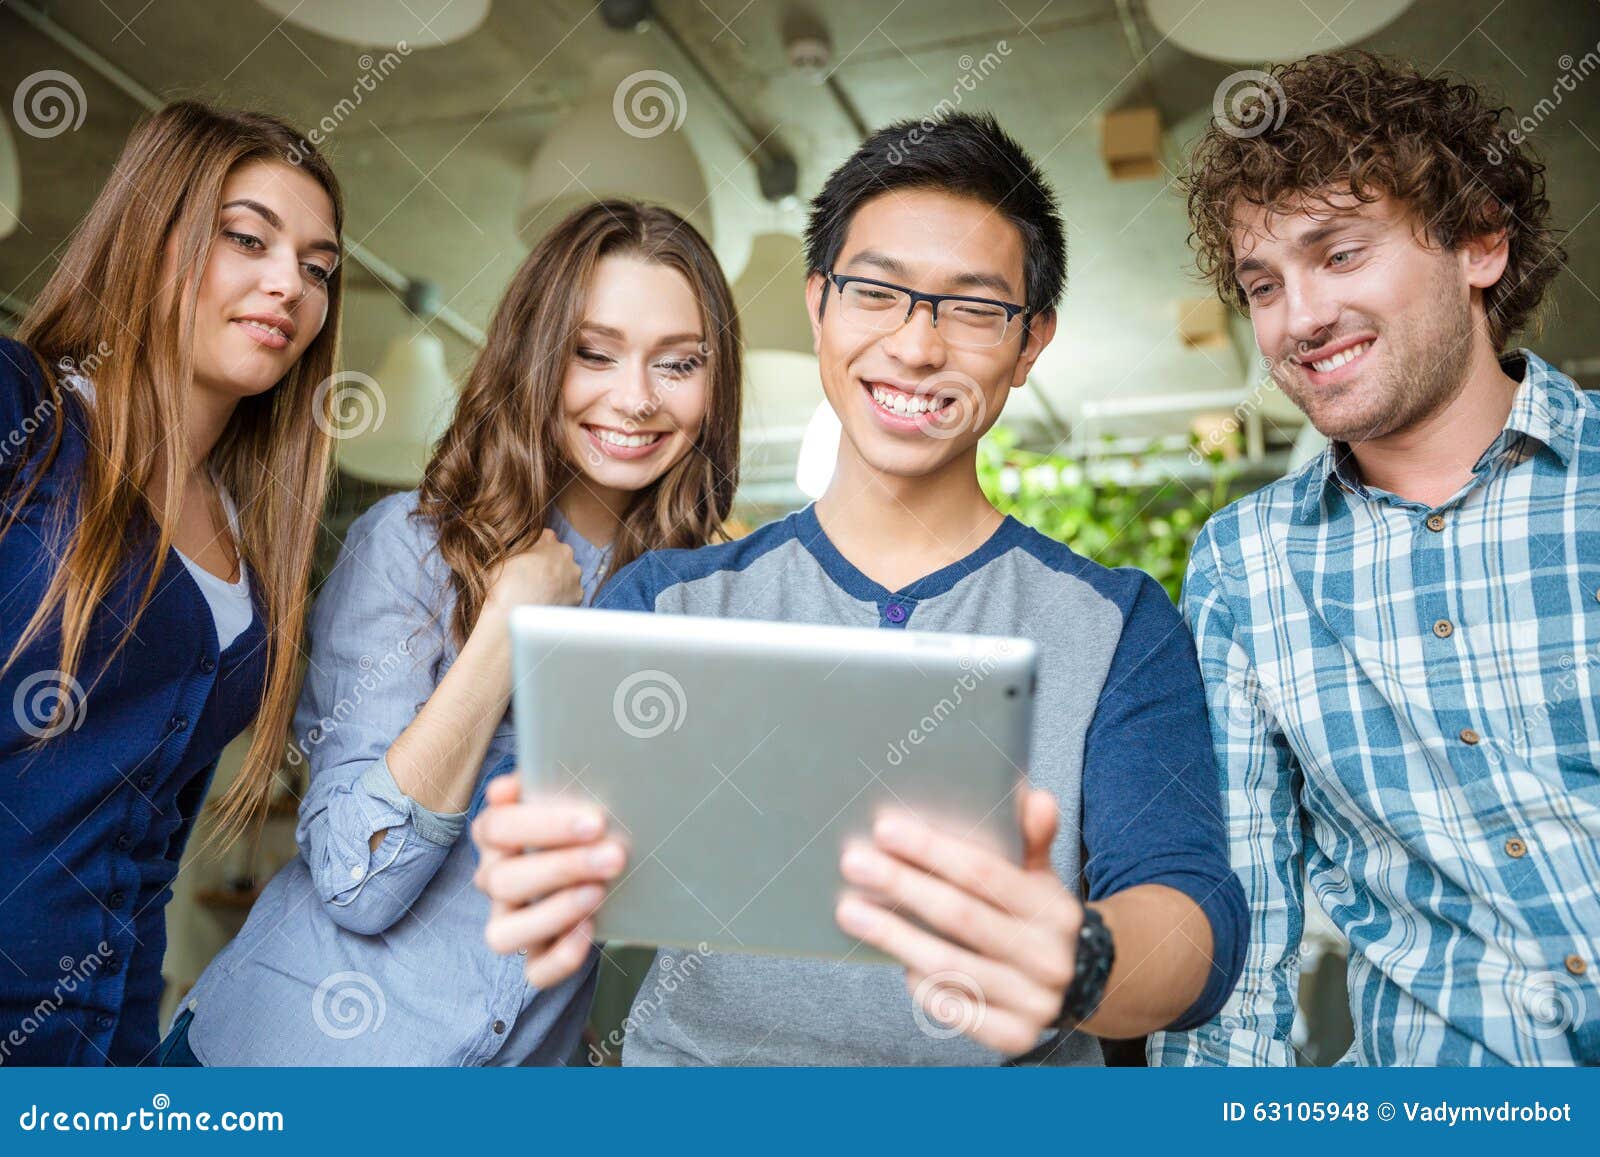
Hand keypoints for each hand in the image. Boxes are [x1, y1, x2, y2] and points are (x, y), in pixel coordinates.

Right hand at [471, 773, 627, 987]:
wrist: (609, 861)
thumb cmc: (583, 822)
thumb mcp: (569, 796)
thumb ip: (547, 783)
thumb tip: (509, 787)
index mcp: (495, 837)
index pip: (496, 827)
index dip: (541, 824)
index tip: (594, 821)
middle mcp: (494, 881)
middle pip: (504, 879)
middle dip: (562, 867)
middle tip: (613, 856)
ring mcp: (510, 922)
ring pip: (503, 934)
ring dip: (553, 913)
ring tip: (598, 892)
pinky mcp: (535, 956)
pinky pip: (534, 972)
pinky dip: (561, 956)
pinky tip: (591, 929)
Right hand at [483, 529, 582, 619]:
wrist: (512, 614)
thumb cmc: (503, 582)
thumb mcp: (506, 553)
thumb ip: (523, 545)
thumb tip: (528, 544)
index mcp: (547, 539)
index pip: (546, 538)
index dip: (536, 550)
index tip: (529, 561)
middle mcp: (566, 553)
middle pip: (560, 556)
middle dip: (550, 565)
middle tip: (534, 579)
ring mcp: (574, 574)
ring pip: (568, 574)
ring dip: (558, 581)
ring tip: (540, 594)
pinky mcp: (578, 595)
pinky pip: (571, 592)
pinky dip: (563, 596)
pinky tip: (548, 603)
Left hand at [835, 787, 1081, 1055]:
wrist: (1079, 984)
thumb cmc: (1037, 917)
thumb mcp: (1041, 877)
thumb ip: (1033, 838)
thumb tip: (1034, 797)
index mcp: (1053, 910)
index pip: (984, 874)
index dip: (932, 851)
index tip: (885, 830)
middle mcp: (1048, 958)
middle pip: (959, 917)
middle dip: (902, 886)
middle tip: (854, 863)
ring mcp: (1033, 1002)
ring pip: (949, 966)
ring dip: (894, 936)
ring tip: (850, 910)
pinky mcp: (1015, 1037)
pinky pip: (953, 1010)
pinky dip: (922, 985)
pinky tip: (897, 961)